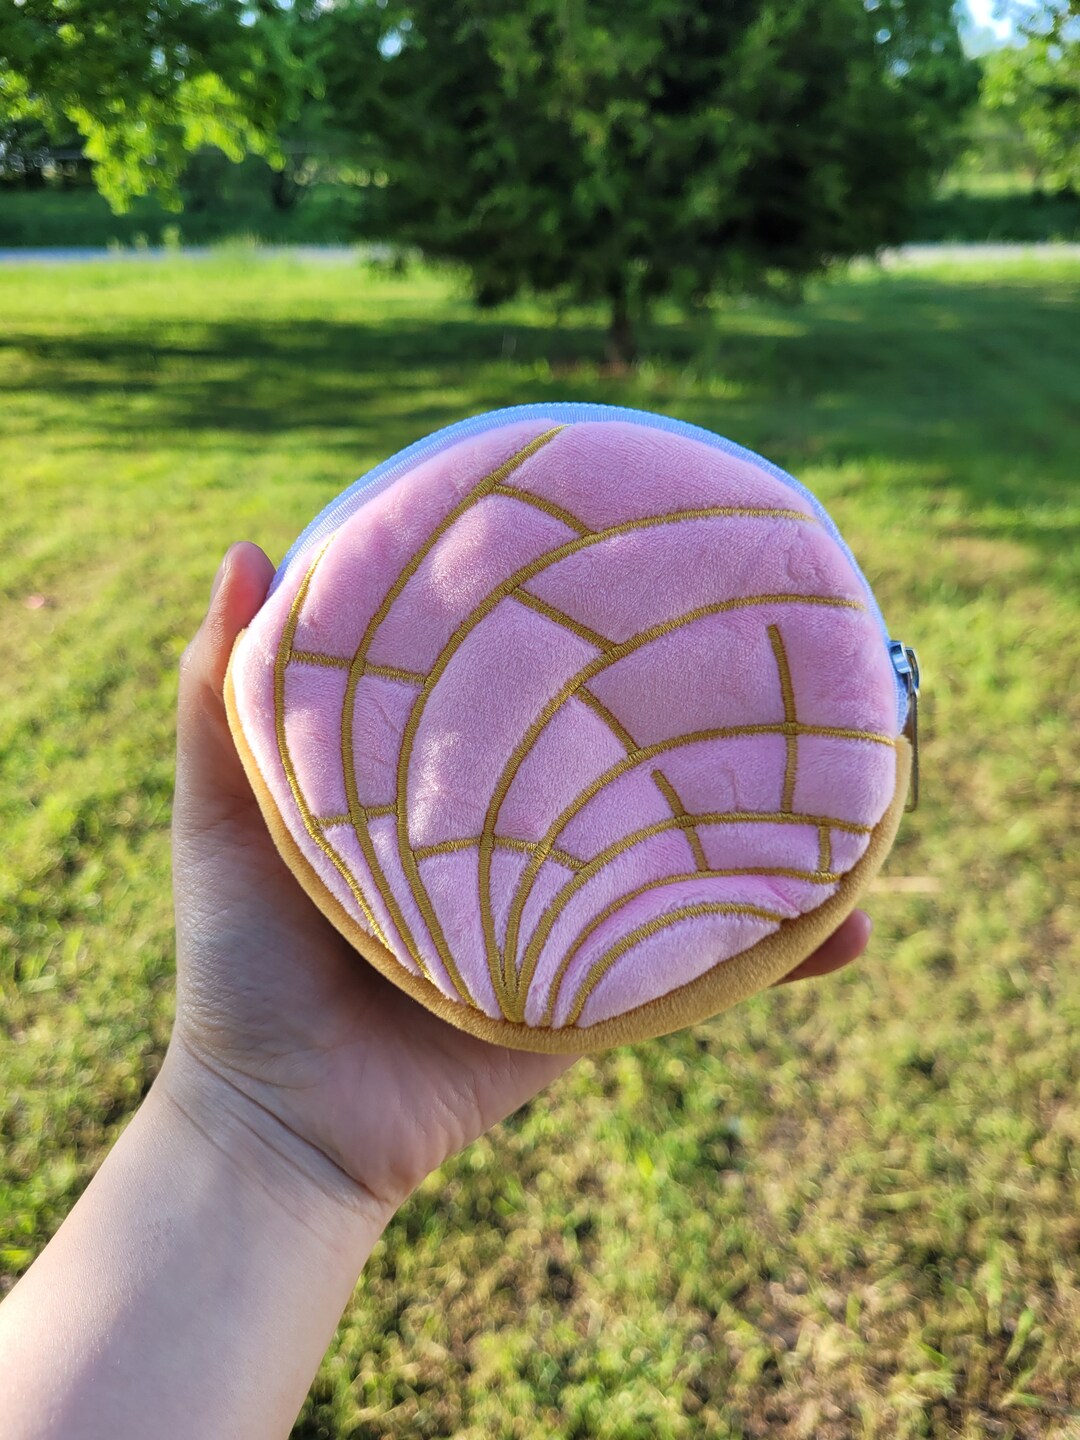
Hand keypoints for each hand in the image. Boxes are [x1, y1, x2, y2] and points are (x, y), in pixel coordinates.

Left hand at [167, 542, 871, 1221]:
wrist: (290, 1127)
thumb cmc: (243, 963)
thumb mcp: (222, 815)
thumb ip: (219, 698)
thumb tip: (252, 546)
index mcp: (447, 777)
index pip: (530, 681)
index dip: (582, 622)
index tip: (639, 549)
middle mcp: (523, 829)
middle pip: (630, 756)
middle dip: (705, 709)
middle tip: (778, 641)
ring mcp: (575, 906)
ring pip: (691, 850)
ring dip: (775, 819)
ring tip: (857, 766)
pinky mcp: (606, 989)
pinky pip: (708, 964)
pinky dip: (785, 954)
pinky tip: (853, 924)